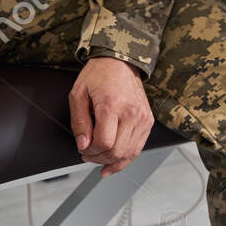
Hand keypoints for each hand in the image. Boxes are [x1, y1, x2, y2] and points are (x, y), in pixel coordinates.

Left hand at [69, 56, 155, 175]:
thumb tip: (83, 145)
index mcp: (112, 105)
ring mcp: (142, 117)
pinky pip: (138, 147)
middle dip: (98, 158)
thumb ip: (79, 122)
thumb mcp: (78, 94)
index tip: (82, 148)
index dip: (90, 151)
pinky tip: (113, 163)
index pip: (104, 142)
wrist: (120, 62)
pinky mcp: (148, 120)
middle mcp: (131, 112)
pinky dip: (125, 158)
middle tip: (87, 154)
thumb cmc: (98, 75)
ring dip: (111, 161)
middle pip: (117, 151)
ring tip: (98, 158)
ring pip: (129, 153)